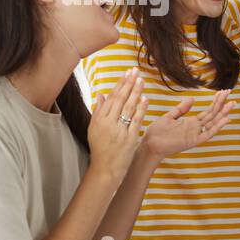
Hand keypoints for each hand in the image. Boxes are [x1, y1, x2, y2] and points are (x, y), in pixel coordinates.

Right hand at [87, 68, 145, 183]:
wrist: (105, 168)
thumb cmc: (100, 148)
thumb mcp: (94, 129)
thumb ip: (98, 111)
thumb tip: (101, 94)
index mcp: (99, 120)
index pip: (111, 97)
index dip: (120, 84)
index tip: (127, 73)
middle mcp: (108, 123)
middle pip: (120, 99)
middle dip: (128, 83)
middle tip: (135, 71)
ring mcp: (119, 131)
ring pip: (129, 107)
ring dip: (136, 92)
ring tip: (141, 80)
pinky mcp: (130, 139)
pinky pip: (136, 121)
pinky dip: (141, 109)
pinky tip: (145, 98)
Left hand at [142, 90, 232, 158]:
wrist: (150, 144)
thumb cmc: (157, 132)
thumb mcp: (169, 116)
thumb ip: (182, 108)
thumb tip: (193, 98)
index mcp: (191, 123)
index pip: (208, 111)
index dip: (216, 101)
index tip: (223, 92)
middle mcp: (196, 128)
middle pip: (213, 114)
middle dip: (221, 103)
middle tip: (230, 92)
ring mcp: (195, 134)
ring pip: (213, 122)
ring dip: (223, 113)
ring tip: (232, 103)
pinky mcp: (193, 141)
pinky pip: (208, 134)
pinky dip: (217, 127)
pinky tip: (225, 118)